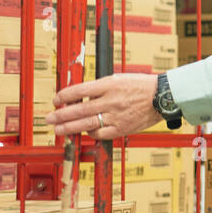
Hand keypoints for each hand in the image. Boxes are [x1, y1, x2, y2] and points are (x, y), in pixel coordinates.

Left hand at [46, 73, 161, 139]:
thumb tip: (79, 96)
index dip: (64, 96)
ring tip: (58, 129)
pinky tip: (83, 132)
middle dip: (61, 115)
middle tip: (49, 118)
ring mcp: (116, 116)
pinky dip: (90, 133)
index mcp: (109, 84)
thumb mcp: (118, 79)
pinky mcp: (122, 128)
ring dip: (69, 127)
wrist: (162, 97)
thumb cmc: (140, 86)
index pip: (79, 90)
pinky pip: (100, 133)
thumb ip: (99, 87)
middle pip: (79, 109)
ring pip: (86, 124)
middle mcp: (111, 100)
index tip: (56, 99)